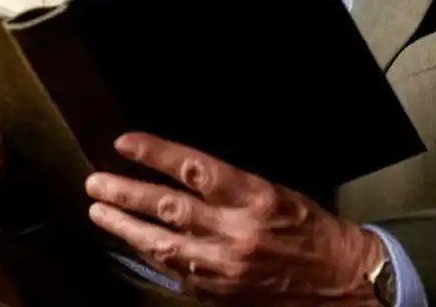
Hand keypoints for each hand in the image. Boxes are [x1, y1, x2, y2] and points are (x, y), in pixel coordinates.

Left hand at [85, 133, 384, 304]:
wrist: (341, 282)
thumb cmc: (312, 230)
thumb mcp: (277, 193)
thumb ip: (231, 186)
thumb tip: (183, 172)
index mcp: (255, 197)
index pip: (193, 169)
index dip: (154, 153)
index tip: (124, 143)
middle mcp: (235, 231)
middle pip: (167, 207)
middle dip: (126, 193)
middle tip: (95, 182)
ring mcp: (223, 266)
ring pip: (161, 243)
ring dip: (125, 226)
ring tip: (98, 210)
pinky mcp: (218, 292)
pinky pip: (173, 271)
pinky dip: (148, 254)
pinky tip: (130, 241)